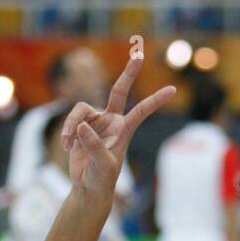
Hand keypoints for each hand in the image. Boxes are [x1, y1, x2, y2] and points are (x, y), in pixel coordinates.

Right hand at [63, 57, 174, 197]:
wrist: (88, 185)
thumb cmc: (102, 178)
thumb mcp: (103, 166)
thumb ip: (94, 146)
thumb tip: (82, 126)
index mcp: (124, 130)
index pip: (141, 111)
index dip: (155, 100)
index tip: (173, 90)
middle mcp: (112, 121)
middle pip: (119, 90)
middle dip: (129, 73)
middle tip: (139, 55)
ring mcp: (96, 121)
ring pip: (80, 109)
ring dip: (71, 125)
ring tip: (68, 142)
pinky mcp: (80, 125)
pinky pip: (71, 119)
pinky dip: (66, 132)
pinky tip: (67, 146)